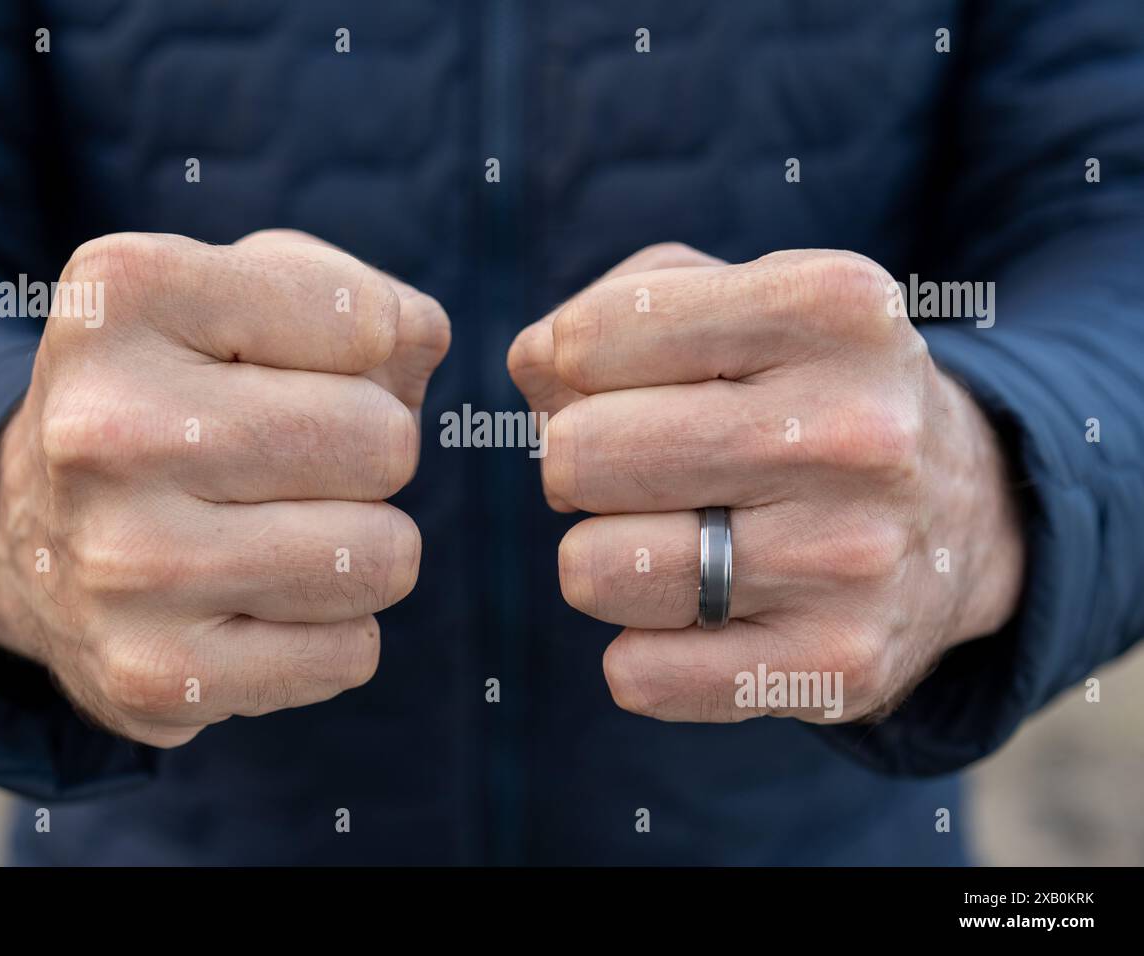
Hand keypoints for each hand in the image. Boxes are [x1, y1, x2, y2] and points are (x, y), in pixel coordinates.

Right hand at [0, 230, 448, 745]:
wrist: (36, 541)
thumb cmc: (181, 399)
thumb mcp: (243, 299)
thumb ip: (361, 300)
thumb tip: (421, 339)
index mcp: (124, 297)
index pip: (368, 322)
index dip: (368, 350)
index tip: (295, 367)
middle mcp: (105, 429)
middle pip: (385, 444)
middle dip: (373, 454)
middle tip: (295, 462)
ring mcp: (122, 564)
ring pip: (384, 558)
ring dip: (362, 548)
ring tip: (277, 532)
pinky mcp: (154, 676)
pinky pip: (352, 654)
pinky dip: (330, 631)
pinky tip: (254, 604)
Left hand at [508, 243, 1023, 722]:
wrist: (961, 515)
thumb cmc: (801, 392)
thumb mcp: (735, 304)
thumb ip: (607, 310)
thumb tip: (533, 369)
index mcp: (830, 308)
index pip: (589, 342)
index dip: (577, 369)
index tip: (632, 385)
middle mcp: (856, 432)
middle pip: (577, 456)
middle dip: (578, 464)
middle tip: (641, 471)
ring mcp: (851, 559)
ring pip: (592, 571)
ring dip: (604, 558)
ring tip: (677, 537)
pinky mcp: (838, 666)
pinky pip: (636, 674)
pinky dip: (643, 647)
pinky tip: (705, 612)